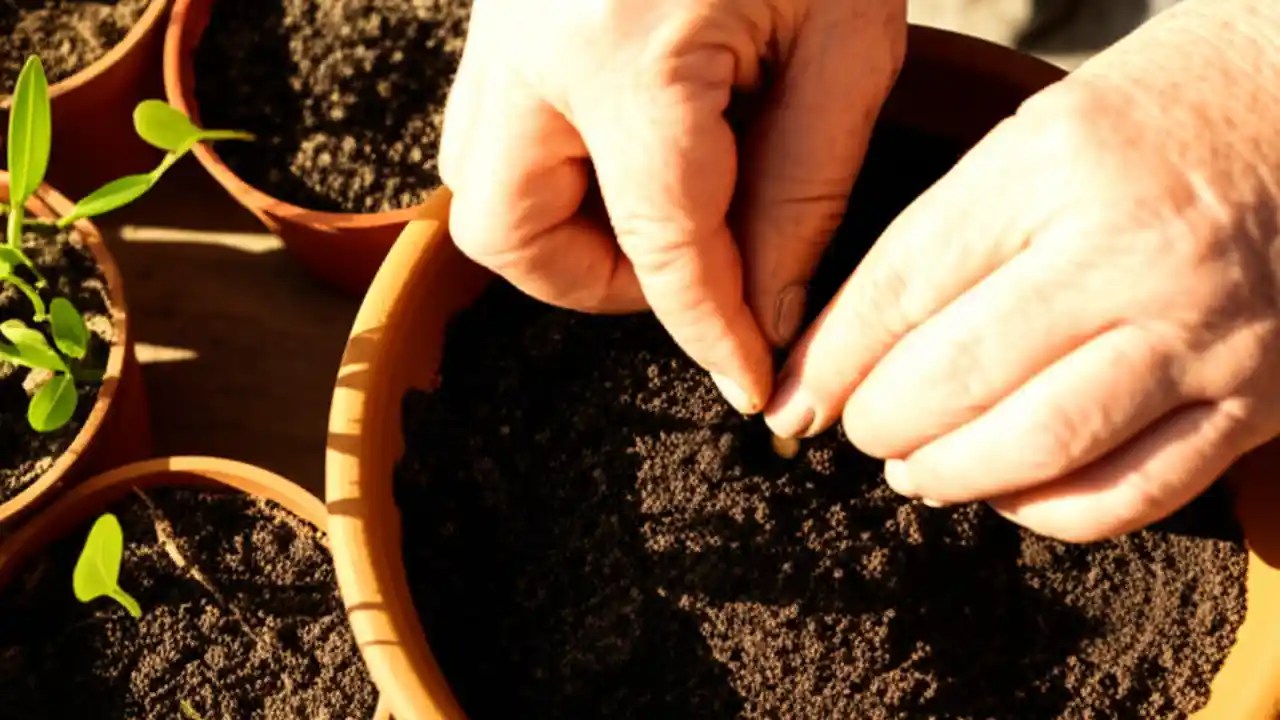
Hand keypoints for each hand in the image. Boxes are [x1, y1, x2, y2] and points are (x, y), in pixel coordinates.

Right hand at [440, 0, 905, 412]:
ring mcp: (499, 21)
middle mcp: (530, 45)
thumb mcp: (846, 42)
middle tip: (689, 273)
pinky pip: (496, 125)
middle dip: (598, 283)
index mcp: (625, 52)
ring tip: (665, 205)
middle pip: (508, 232)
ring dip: (566, 228)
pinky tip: (638, 149)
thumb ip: (804, 190)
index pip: (664, 247)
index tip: (755, 385)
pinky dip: (558, 169)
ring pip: (482, 184)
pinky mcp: (504, 11)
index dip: (714, 333)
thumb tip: (768, 315)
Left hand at [765, 0, 1279, 540]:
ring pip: (1039, 447)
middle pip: (959, 377)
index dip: (830, 360)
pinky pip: (1133, 493)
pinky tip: (1012, 492)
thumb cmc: (1164, 112)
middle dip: (880, 422)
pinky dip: (1050, 511)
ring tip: (916, 471)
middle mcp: (1130, 253)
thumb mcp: (1039, 131)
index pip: (902, 288)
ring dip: (952, 475)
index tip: (794, 399)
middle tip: (858, 429)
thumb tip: (854, 345)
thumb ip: (951, 233)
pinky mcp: (1255, 398)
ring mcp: (1202, 332)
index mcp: (1056, 165)